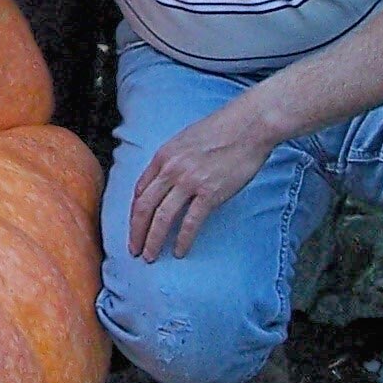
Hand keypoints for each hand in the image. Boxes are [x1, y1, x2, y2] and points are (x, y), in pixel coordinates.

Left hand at [128, 103, 279, 260]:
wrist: (248, 126)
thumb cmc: (221, 130)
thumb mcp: (185, 140)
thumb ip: (172, 160)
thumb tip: (165, 181)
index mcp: (163, 156)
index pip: (139, 190)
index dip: (134, 213)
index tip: (134, 227)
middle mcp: (171, 169)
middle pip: (145, 207)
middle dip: (136, 232)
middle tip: (134, 250)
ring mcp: (190, 182)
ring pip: (162, 217)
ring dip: (153, 240)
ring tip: (150, 257)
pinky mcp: (210, 193)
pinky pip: (190, 222)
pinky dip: (182, 240)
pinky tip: (179, 252)